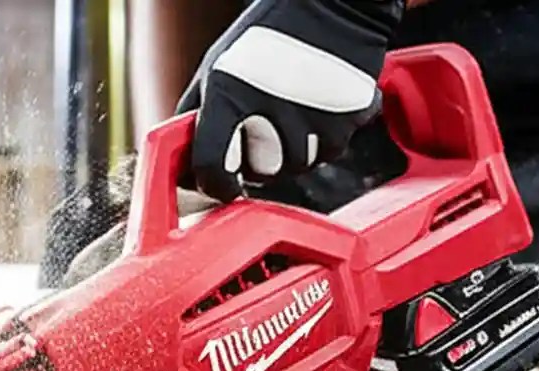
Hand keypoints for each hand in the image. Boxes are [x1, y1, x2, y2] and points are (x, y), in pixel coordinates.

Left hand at [176, 0, 403, 200]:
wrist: (333, 3)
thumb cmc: (266, 35)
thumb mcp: (217, 66)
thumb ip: (197, 114)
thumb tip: (186, 164)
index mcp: (228, 95)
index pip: (213, 167)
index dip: (215, 184)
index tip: (221, 185)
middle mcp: (272, 108)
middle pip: (264, 174)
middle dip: (261, 160)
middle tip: (265, 127)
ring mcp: (316, 114)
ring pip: (301, 165)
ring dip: (295, 149)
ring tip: (293, 109)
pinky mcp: (352, 115)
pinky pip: (334, 147)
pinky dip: (327, 134)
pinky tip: (320, 103)